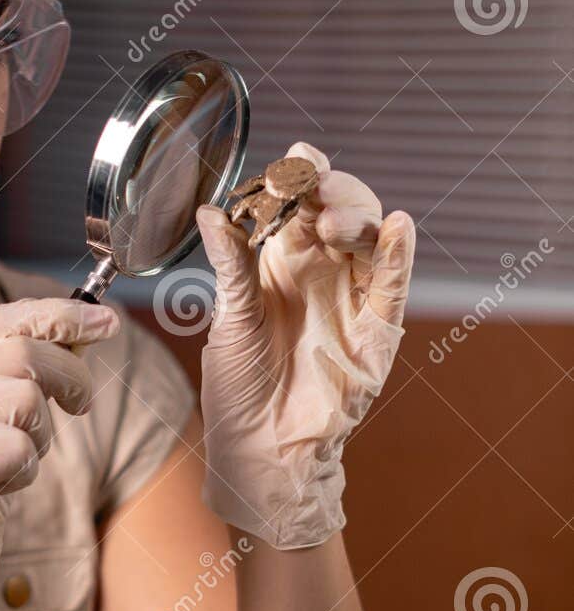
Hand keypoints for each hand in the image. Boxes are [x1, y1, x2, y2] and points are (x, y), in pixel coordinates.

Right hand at [0, 297, 118, 610]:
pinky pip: (20, 450)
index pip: (6, 318)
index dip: (63, 314)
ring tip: (14, 460)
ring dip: (41, 436)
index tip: (108, 321)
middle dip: (71, 378)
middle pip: (26, 354)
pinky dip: (25, 472)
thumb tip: (88, 331)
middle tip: (81, 405)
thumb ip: (28, 372)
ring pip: (27, 401)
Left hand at [196, 142, 414, 548]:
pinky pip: (393, 283)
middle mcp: (320, 272)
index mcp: (279, 263)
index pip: (297, 203)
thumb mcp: (230, 320)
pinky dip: (399, 253)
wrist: (264, 451)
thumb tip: (210, 210)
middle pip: (339, 209)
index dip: (299, 176)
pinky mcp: (377, 328)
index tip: (295, 159)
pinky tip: (397, 227)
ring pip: (370, 236)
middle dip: (329, 191)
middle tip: (310, 191)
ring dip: (356, 216)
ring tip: (332, 221)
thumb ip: (232, 264)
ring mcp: (352, 297)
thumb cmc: (240, 389)